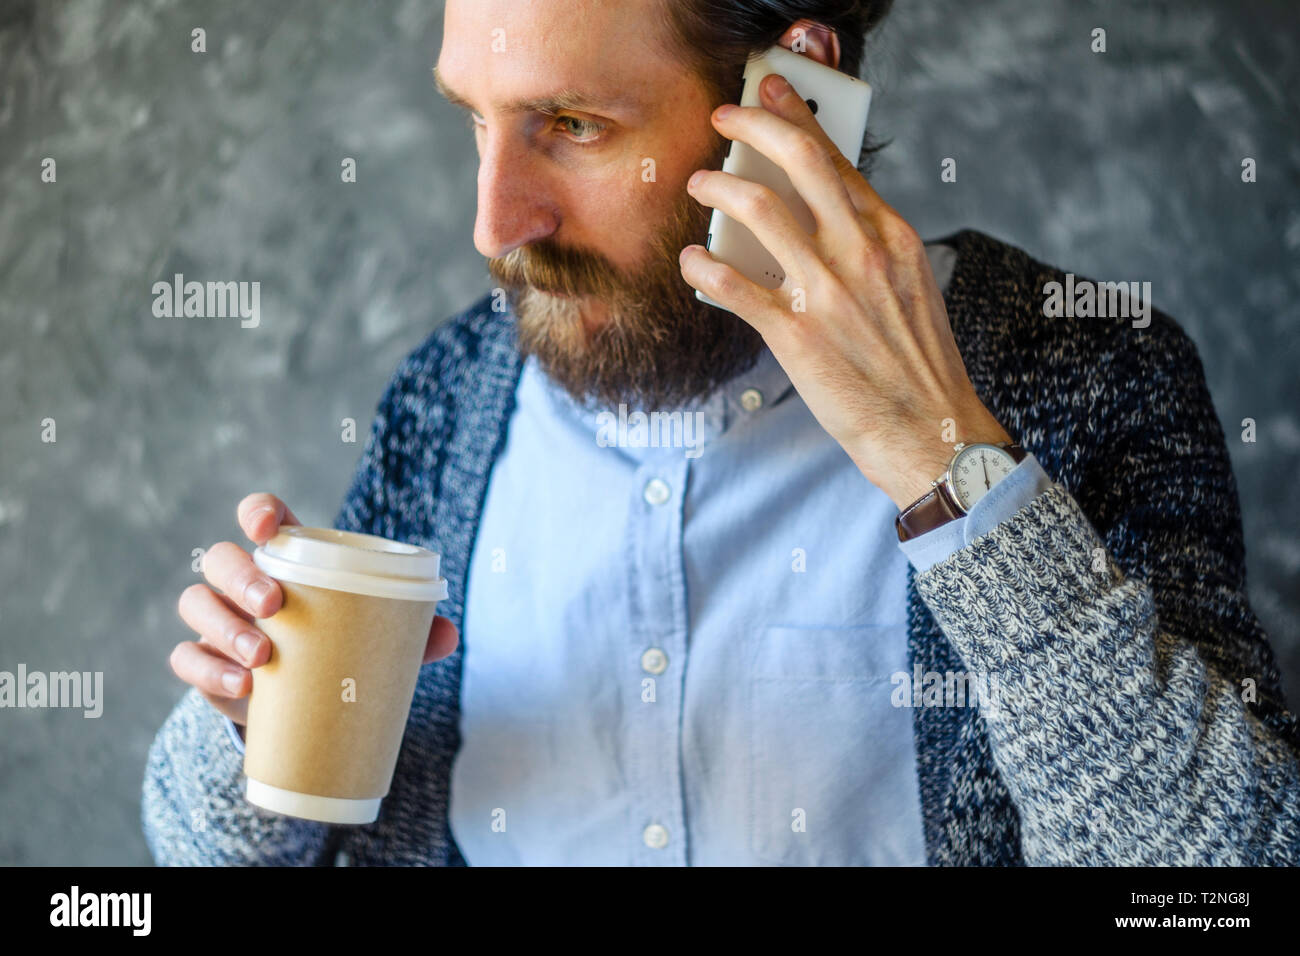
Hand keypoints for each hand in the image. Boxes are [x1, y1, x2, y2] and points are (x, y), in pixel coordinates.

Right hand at [171, 493, 459, 730]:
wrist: (302, 699)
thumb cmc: (340, 644)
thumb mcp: (372, 634)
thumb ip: (410, 631)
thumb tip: (449, 634)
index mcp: (285, 559)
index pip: (261, 517)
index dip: (257, 511)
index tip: (266, 527)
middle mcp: (242, 582)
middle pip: (221, 559)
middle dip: (241, 577)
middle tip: (273, 604)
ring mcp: (217, 620)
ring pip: (196, 603)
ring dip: (224, 627)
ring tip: (261, 656)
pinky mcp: (204, 662)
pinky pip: (186, 658)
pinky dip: (209, 671)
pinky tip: (242, 687)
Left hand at [679, 72, 1011, 508]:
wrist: (929, 429)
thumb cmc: (915, 361)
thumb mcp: (906, 284)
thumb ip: (866, 243)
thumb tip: (818, 215)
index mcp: (890, 234)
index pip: (837, 156)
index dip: (795, 116)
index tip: (769, 92)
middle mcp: (860, 250)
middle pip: (798, 160)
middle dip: (751, 124)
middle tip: (723, 117)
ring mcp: (827, 290)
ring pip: (758, 209)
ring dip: (718, 186)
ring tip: (700, 183)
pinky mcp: (795, 334)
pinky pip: (732, 285)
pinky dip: (702, 266)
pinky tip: (692, 260)